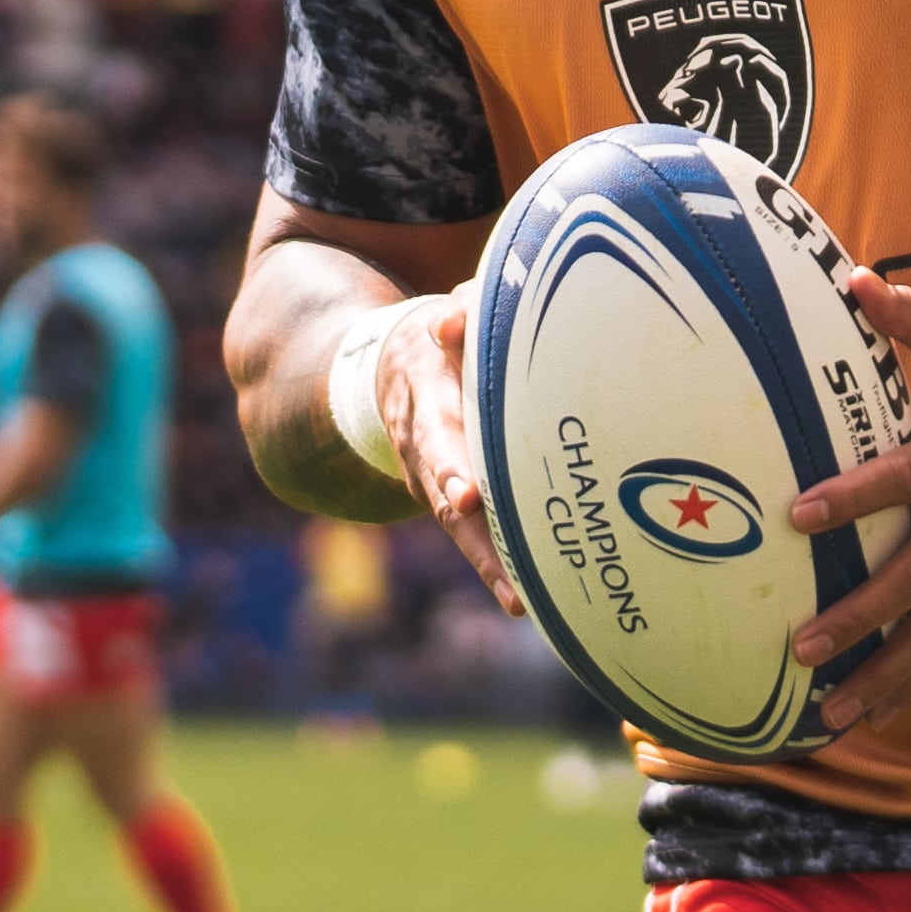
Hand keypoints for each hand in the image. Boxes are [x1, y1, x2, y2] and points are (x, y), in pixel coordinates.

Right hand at [351, 289, 514, 618]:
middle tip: (503, 573)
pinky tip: (523, 596)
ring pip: (455, 525)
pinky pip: (469, 533)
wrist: (387, 369)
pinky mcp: (445, 497)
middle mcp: (421, 445)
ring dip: (485, 562)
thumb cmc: (443, 340)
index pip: (436, 431)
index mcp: (426, 395)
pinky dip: (492, 564)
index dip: (450, 466)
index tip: (469, 496)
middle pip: (442, 491)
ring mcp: (428, 477)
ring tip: (518, 599)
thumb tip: (453, 322)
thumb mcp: (444, 315)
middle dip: (472, 532)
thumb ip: (459, 313)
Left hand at [782, 264, 910, 737]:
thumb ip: (910, 315)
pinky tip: (879, 714)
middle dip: (858, 619)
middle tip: (802, 647)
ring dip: (885, 676)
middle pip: (910, 581)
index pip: (896, 484)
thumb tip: (851, 275)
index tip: (797, 517)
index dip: (849, 501)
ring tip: (834, 716)